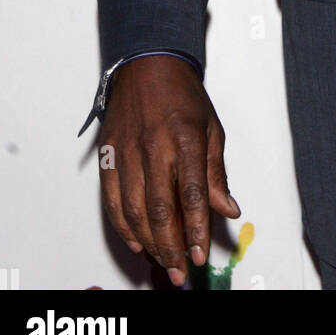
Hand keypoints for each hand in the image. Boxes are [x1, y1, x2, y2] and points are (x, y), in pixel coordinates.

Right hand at [98, 55, 239, 285]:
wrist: (147, 63)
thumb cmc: (183, 95)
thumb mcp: (212, 127)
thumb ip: (216, 172)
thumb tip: (228, 209)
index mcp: (185, 138)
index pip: (192, 195)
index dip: (197, 230)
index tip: (200, 256)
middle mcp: (153, 146)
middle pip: (161, 210)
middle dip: (171, 248)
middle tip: (180, 272)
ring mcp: (127, 151)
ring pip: (134, 211)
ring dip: (149, 243)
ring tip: (163, 261)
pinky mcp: (107, 154)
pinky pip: (112, 199)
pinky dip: (123, 226)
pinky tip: (137, 242)